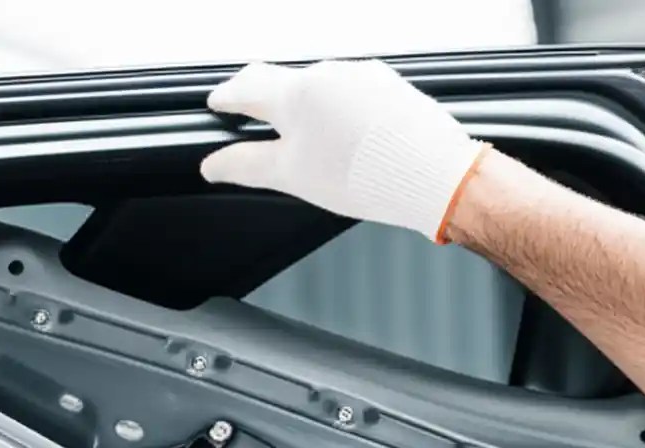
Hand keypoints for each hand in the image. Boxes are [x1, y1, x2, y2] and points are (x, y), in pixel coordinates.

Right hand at [201, 60, 488, 242]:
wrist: (432, 173)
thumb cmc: (363, 175)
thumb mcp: (291, 177)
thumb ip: (245, 166)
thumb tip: (212, 166)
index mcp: (295, 94)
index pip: (245, 86)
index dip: (226, 97)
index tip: (218, 104)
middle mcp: (326, 74)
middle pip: (282, 80)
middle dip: (261, 94)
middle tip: (248, 109)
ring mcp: (361, 76)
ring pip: (318, 85)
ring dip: (303, 103)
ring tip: (302, 135)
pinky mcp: (389, 86)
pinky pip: (351, 91)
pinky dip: (337, 108)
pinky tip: (344, 135)